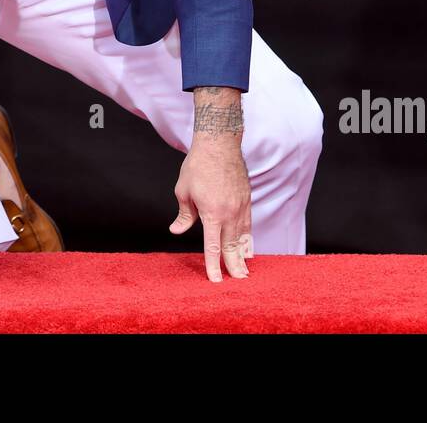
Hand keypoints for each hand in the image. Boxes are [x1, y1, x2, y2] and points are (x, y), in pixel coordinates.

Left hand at [169, 88, 252, 281]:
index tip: (216, 280)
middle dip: (234, 266)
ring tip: (246, 270)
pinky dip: (248, 238)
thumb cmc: (198, 166)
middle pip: (232, 246)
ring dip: (244, 255)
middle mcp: (229, 213)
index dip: (213, 265)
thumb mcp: (184, 191)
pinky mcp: (247, 200)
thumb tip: (177, 230)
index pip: (213, 246)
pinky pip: (248, 224)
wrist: (219, 144)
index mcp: (212, 213)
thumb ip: (184, 214)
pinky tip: (248, 247)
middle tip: (238, 282)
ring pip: (243, 237)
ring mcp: (240, 206)